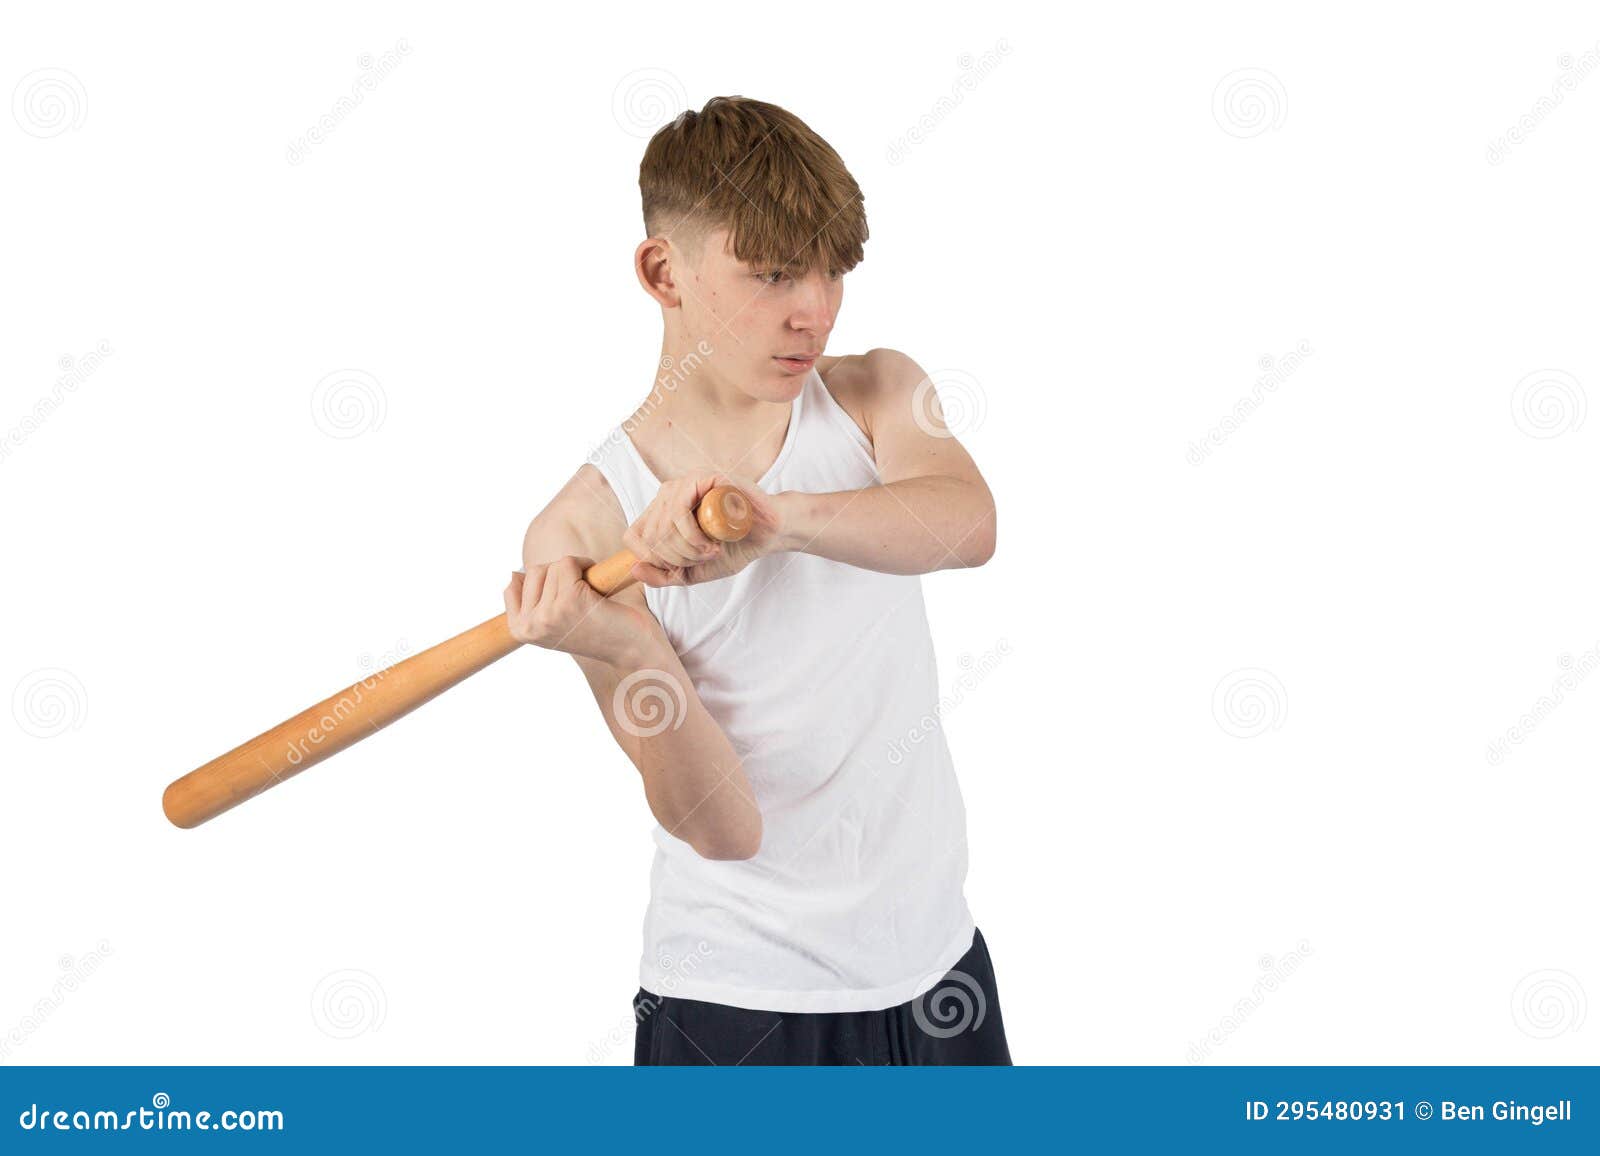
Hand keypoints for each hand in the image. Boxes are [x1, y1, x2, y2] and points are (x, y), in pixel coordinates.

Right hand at [503, 557, 653, 665]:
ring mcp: (548, 613)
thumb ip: (532, 604)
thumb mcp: (553, 623)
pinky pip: (568, 563)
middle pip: (532, 572)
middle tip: (581, 595)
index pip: (513, 587)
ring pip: (552, 567)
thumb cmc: (596, 633)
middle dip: (558, 575)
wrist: (632, 651)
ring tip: (589, 594)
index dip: (541, 584)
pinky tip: (596, 587)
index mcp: (520, 631)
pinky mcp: (570, 599)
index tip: (563, 600)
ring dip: (574, 571)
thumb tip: (513, 574)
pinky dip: (584, 565)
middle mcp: (530, 625)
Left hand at [624, 472, 784, 587]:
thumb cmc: (732, 549)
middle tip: (704, 558)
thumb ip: (663, 576)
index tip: (680, 567)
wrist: (767, 534)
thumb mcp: (692, 572)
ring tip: (711, 551)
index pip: (633, 537)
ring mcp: (687, 482)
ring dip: (688, 548)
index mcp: (661, 511)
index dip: (652, 559)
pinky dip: (693, 534)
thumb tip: (634, 570)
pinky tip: (713, 542)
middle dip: (678, 557)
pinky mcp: (705, 478)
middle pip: (651, 534)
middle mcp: (669, 493)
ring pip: (664, 523)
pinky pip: (680, 508)